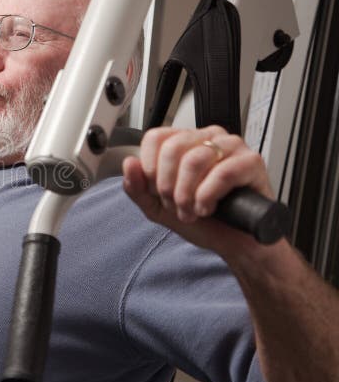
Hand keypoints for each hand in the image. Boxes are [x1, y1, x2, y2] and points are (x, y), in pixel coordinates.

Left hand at [122, 125, 273, 254]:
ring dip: (187, 194)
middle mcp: (207, 138)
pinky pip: (222, 172)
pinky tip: (208, 208)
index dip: (151, 169)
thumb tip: (129, 163)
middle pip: (173, 148)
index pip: (155, 137)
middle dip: (168, 186)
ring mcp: (232, 146)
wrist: (234, 243)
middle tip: (177, 206)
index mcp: (184, 142)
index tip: (158, 191)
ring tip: (192, 211)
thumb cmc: (203, 221)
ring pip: (194, 160)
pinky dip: (208, 196)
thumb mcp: (158, 207)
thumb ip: (137, 188)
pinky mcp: (251, 162)